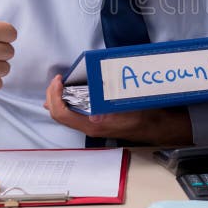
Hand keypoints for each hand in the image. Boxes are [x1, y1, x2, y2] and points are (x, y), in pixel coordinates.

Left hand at [44, 74, 192, 144]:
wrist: (155, 126)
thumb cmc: (144, 116)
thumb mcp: (129, 107)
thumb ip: (111, 107)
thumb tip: (94, 111)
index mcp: (94, 124)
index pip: (63, 113)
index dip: (55, 96)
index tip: (59, 80)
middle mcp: (89, 127)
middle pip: (58, 115)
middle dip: (52, 96)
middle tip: (57, 80)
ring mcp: (91, 126)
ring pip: (64, 116)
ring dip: (57, 99)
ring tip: (59, 85)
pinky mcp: (96, 122)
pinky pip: (73, 114)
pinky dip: (66, 103)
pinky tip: (69, 94)